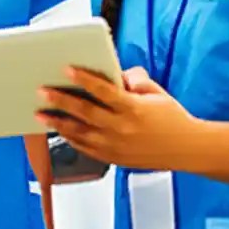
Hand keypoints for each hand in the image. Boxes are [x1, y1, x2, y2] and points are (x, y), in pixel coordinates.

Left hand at [35, 66, 198, 171]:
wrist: (188, 150)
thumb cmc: (172, 118)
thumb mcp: (156, 93)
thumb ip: (135, 80)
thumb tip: (116, 75)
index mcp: (134, 109)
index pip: (104, 91)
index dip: (84, 79)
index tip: (66, 69)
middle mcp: (123, 129)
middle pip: (85, 112)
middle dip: (61, 100)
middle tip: (42, 91)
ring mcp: (116, 146)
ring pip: (80, 134)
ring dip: (58, 122)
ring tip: (40, 114)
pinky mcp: (113, 159)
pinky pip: (85, 148)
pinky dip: (70, 139)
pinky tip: (59, 130)